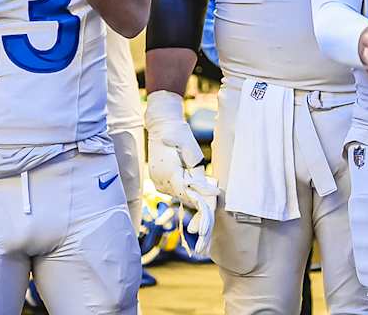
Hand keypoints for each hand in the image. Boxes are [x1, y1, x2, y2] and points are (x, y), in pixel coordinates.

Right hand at [144, 91, 218, 256]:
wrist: (161, 126)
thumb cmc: (178, 134)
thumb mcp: (190, 149)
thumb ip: (197, 171)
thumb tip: (207, 189)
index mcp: (169, 173)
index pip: (187, 194)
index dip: (200, 208)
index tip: (207, 221)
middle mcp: (162, 181)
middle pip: (184, 200)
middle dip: (196, 217)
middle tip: (203, 240)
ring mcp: (160, 182)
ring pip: (182, 198)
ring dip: (194, 209)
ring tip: (203, 233)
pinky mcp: (162, 181)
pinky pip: (178, 193)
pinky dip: (189, 200)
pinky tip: (198, 214)